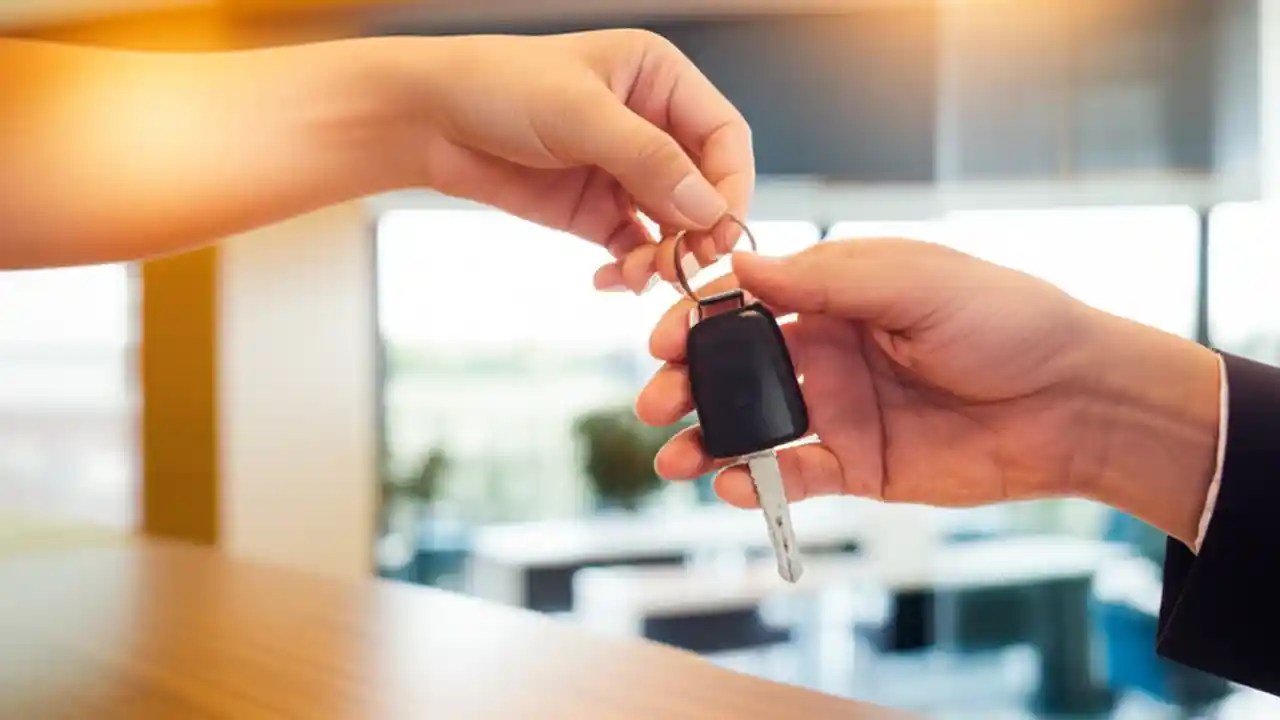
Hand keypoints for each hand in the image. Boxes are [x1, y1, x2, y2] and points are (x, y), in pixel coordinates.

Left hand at [393, 31, 753, 292]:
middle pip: (704, 188)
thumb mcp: (580, 114)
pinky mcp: (596, 209)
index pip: (724, 135)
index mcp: (659, 78)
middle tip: (683, 264)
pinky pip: (634, 246)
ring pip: (673, 225)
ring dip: (664, 256)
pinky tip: (612, 279)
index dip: (730, 184)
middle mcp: (650, 123)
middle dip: (696, 230)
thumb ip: (649, 161)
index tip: (721, 230)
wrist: (426, 120)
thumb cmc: (496, 86)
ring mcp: (624, 170)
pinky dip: (631, 268)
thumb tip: (709, 209)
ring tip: (638, 275)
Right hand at [636, 239, 1221, 545]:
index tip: (664, 338)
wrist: (1075, 403)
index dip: (700, 320)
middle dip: (690, 384)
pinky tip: (734, 483)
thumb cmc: (1009, 322)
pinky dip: (759, 481)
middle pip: (739, 368)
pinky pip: (796, 474)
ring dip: (709, 438)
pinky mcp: (861, 465)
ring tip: (672, 456)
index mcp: (840, 296)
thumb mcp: (915, 281)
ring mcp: (842, 410)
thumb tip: (741, 267)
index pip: (750, 304)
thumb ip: (826, 278)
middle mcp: (831, 352)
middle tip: (655, 401)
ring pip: (756, 425)